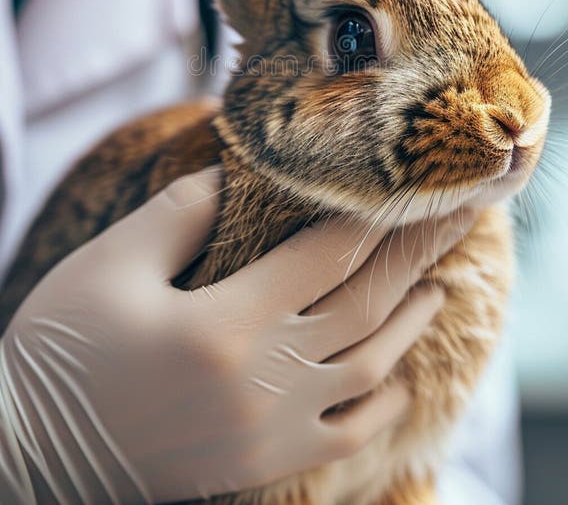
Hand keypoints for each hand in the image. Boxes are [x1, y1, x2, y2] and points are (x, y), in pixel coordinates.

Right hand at [0, 167, 472, 503]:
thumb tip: (228, 172)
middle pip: (364, 304)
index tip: (414, 186)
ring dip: (408, 322)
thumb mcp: (109, 266)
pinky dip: (379, 403)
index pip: (326, 255)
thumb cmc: (63, 351)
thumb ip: (178, 212)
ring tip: (436, 284)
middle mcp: (261, 378)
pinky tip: (395, 376)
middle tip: (456, 218)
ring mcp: (267, 428)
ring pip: (368, 369)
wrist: (33, 455)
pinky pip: (342, 435)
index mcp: (225, 322)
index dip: (377, 216)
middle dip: (415, 254)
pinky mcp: (259, 463)